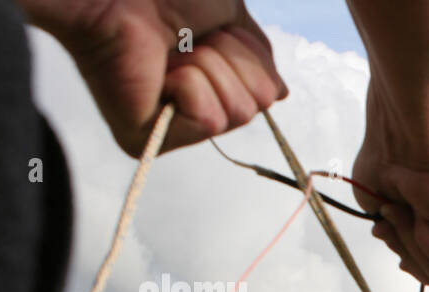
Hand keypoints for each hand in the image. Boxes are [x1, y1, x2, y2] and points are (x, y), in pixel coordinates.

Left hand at [23, 0, 287, 155]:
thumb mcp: (233, 14)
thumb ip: (258, 55)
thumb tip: (280, 94)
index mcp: (212, 80)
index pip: (268, 91)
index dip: (249, 55)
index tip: (215, 30)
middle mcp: (192, 109)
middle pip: (258, 105)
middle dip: (231, 61)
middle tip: (190, 41)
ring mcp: (170, 129)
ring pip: (238, 113)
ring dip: (209, 69)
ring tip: (173, 53)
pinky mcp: (148, 140)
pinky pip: (209, 120)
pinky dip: (190, 85)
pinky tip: (163, 71)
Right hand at [352, 83, 428, 284]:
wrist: (401, 140)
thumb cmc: (386, 164)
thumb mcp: (384, 211)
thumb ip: (400, 239)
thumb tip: (408, 263)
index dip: (407, 260)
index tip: (385, 232)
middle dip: (405, 251)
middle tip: (392, 214)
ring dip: (410, 241)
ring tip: (404, 208)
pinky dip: (424, 238)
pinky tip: (423, 211)